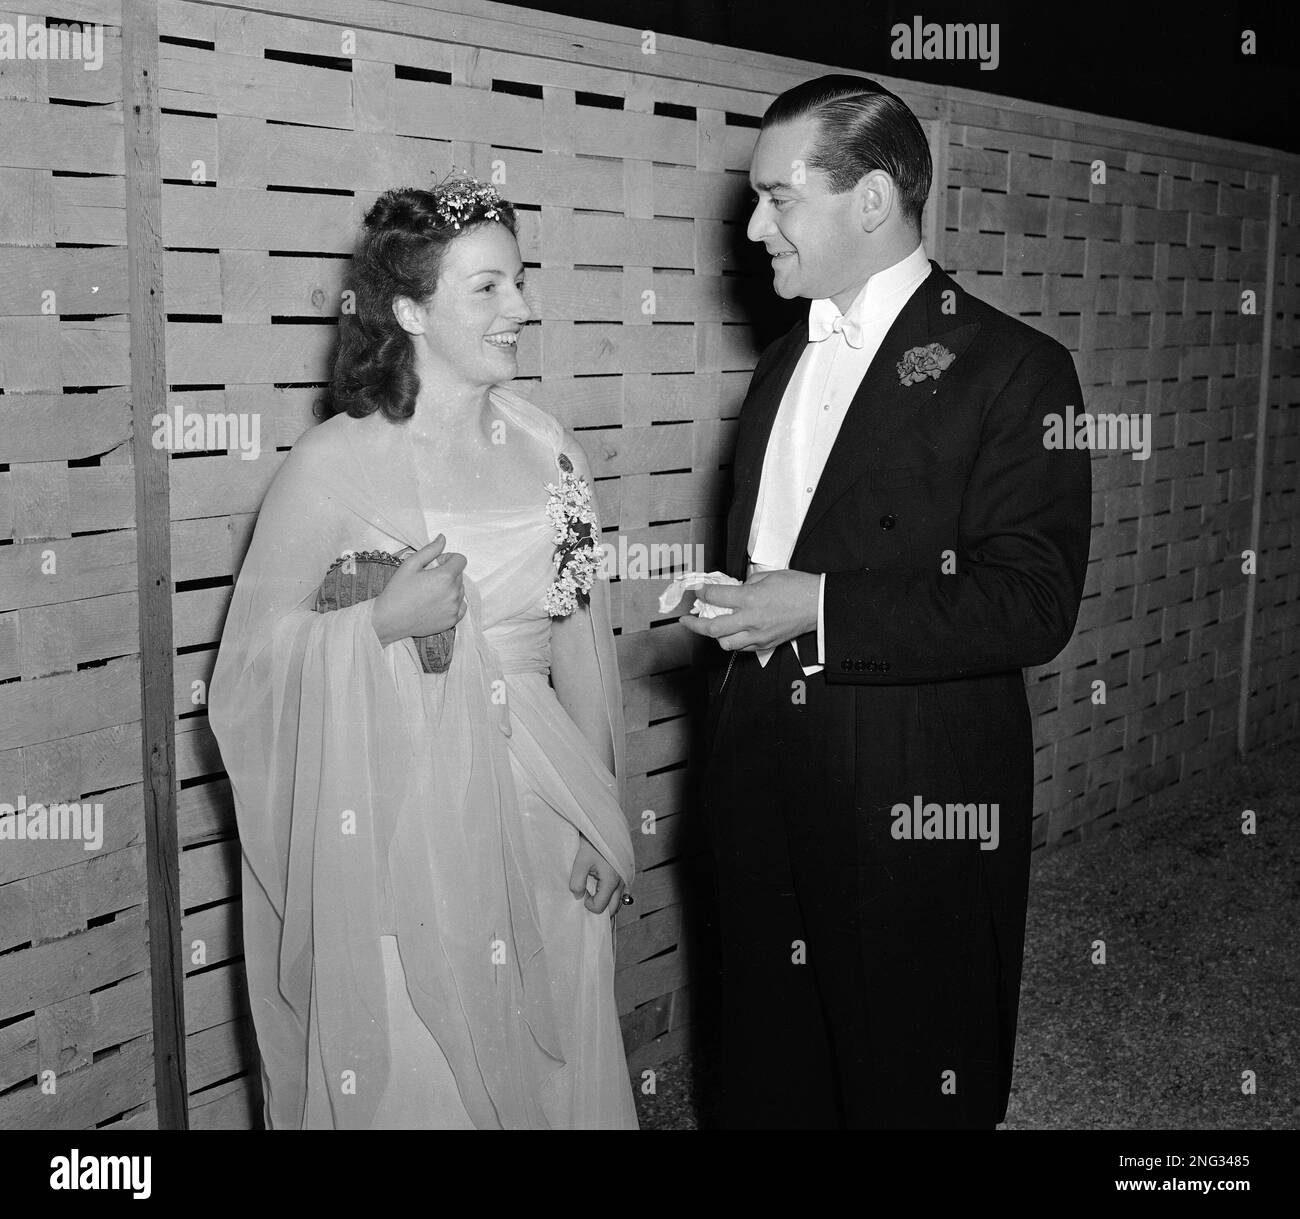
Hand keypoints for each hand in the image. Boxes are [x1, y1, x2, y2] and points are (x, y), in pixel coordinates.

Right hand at [371, 535, 467, 647]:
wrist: (389, 619)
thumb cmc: (397, 591)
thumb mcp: (410, 564)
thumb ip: (430, 550)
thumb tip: (443, 538)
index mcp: (445, 577)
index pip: (461, 559)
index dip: (448, 558)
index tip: (435, 564)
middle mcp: (454, 593)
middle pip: (460, 575)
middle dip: (447, 573)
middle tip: (428, 579)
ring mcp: (454, 608)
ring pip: (460, 590)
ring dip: (450, 588)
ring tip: (429, 593)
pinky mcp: (452, 620)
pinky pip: (461, 606)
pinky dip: (452, 603)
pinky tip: (436, 603)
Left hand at [568, 832, 625, 914]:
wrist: (605, 824)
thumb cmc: (593, 842)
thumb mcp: (580, 862)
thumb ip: (578, 882)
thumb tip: (579, 894)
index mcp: (611, 881)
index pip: (600, 907)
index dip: (588, 904)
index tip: (582, 891)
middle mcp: (622, 882)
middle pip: (613, 908)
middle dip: (600, 906)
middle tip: (588, 896)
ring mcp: (625, 877)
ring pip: (619, 900)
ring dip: (607, 900)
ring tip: (594, 891)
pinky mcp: (625, 872)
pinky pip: (622, 890)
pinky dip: (612, 893)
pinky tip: (602, 885)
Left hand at [676, 569, 819, 652]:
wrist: (818, 604)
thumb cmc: (796, 587)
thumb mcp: (767, 576)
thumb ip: (746, 585)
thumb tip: (732, 591)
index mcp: (750, 598)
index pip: (715, 597)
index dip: (702, 592)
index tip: (698, 590)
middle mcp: (750, 619)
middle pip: (712, 628)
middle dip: (694, 625)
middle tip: (686, 621)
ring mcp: (758, 635)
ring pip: (725, 643)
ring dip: (714, 636)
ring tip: (711, 628)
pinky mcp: (765, 644)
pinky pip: (742, 648)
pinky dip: (733, 641)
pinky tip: (731, 633)